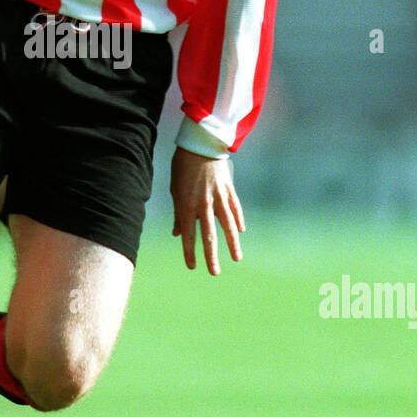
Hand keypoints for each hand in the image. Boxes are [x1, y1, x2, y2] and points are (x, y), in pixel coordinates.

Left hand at [170, 146, 244, 273]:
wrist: (200, 143)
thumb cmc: (182, 167)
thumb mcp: (175, 189)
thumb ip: (178, 213)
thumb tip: (178, 233)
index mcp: (186, 204)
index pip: (189, 235)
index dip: (190, 252)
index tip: (192, 266)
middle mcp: (203, 204)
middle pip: (208, 235)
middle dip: (211, 256)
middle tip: (214, 273)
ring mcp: (218, 197)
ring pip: (227, 225)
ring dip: (232, 243)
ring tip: (236, 258)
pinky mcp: (228, 189)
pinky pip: (235, 208)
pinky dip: (238, 220)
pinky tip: (241, 231)